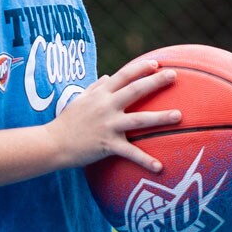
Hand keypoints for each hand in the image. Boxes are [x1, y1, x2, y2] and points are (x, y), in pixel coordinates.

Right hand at [42, 56, 179, 170]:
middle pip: (135, 90)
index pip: (124, 75)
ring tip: (179, 116)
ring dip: (160, 117)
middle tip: (174, 75)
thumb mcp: (79, 99)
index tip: (157, 63)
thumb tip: (109, 76)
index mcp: (101, 94)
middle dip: (155, 81)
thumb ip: (96, 87)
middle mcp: (106, 106)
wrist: (53, 143)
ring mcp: (108, 125)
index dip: (141, 68)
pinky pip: (130, 153)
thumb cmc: (67, 121)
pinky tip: (160, 167)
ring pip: (139, 119)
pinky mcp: (107, 144)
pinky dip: (145, 160)